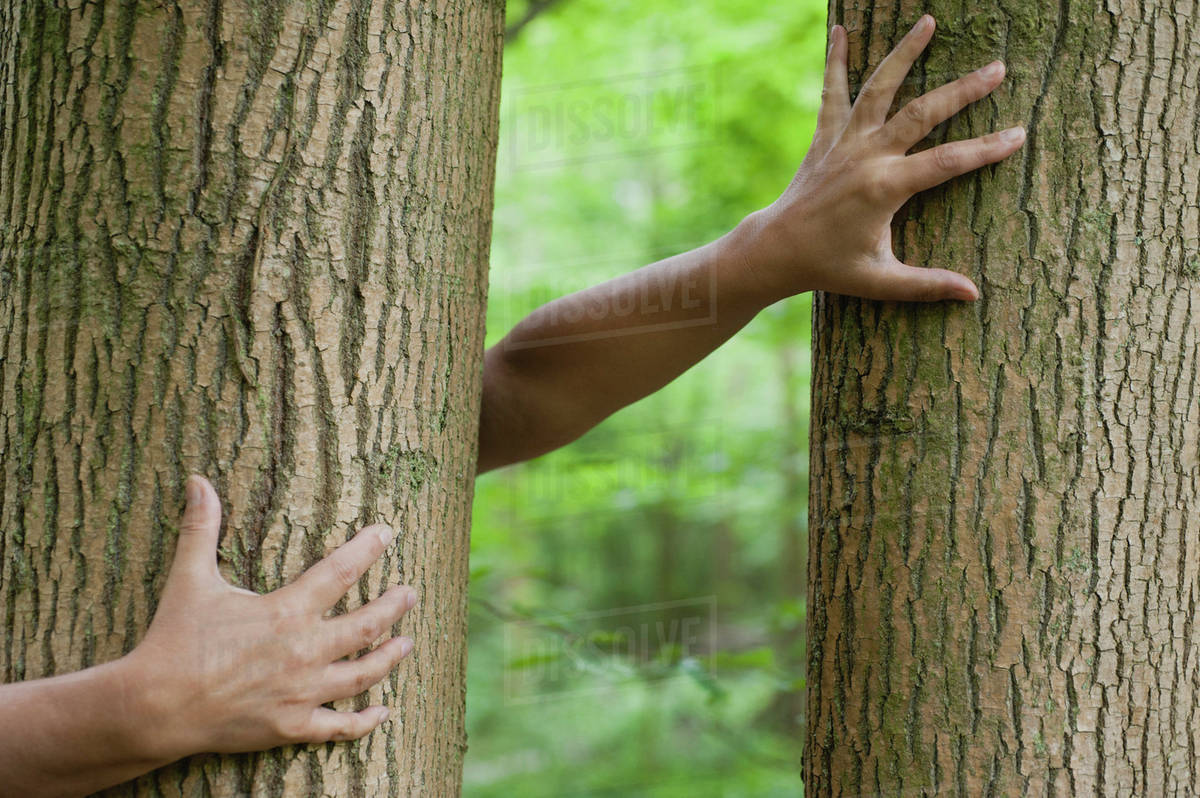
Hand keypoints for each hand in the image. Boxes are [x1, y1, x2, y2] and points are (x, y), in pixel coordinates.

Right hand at [123, 475, 416, 759]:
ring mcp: (302, 691)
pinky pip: (340, 726)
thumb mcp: (190, 579)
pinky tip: (383, 712)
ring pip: (363, 673)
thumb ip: (201, 528)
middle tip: (411, 593)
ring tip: (407, 643)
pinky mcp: (292, 726)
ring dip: (390, 657)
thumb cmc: (174, 639)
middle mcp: (304, 650)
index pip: (342, 570)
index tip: (388, 535)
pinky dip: (366, 720)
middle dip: (395, 606)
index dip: (369, 548)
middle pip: (367, 624)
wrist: (155, 706)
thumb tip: (198, 481)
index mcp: (287, 610)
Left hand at [735, 15, 1024, 303]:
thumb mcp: (879, 280)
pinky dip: (834, 61)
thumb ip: (926, 285)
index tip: (1019, 134)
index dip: (985, 149)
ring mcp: (843, 142)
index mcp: (884, 189)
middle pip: (921, 113)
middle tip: (998, 68)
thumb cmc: (828, 268)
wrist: (775, 250)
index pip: (946, 162)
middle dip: (962, 90)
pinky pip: (830, 93)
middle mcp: (865, 157)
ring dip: (903, 53)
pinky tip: (838, 28)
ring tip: (928, 20)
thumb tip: (973, 295)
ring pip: (877, 88)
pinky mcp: (823, 137)